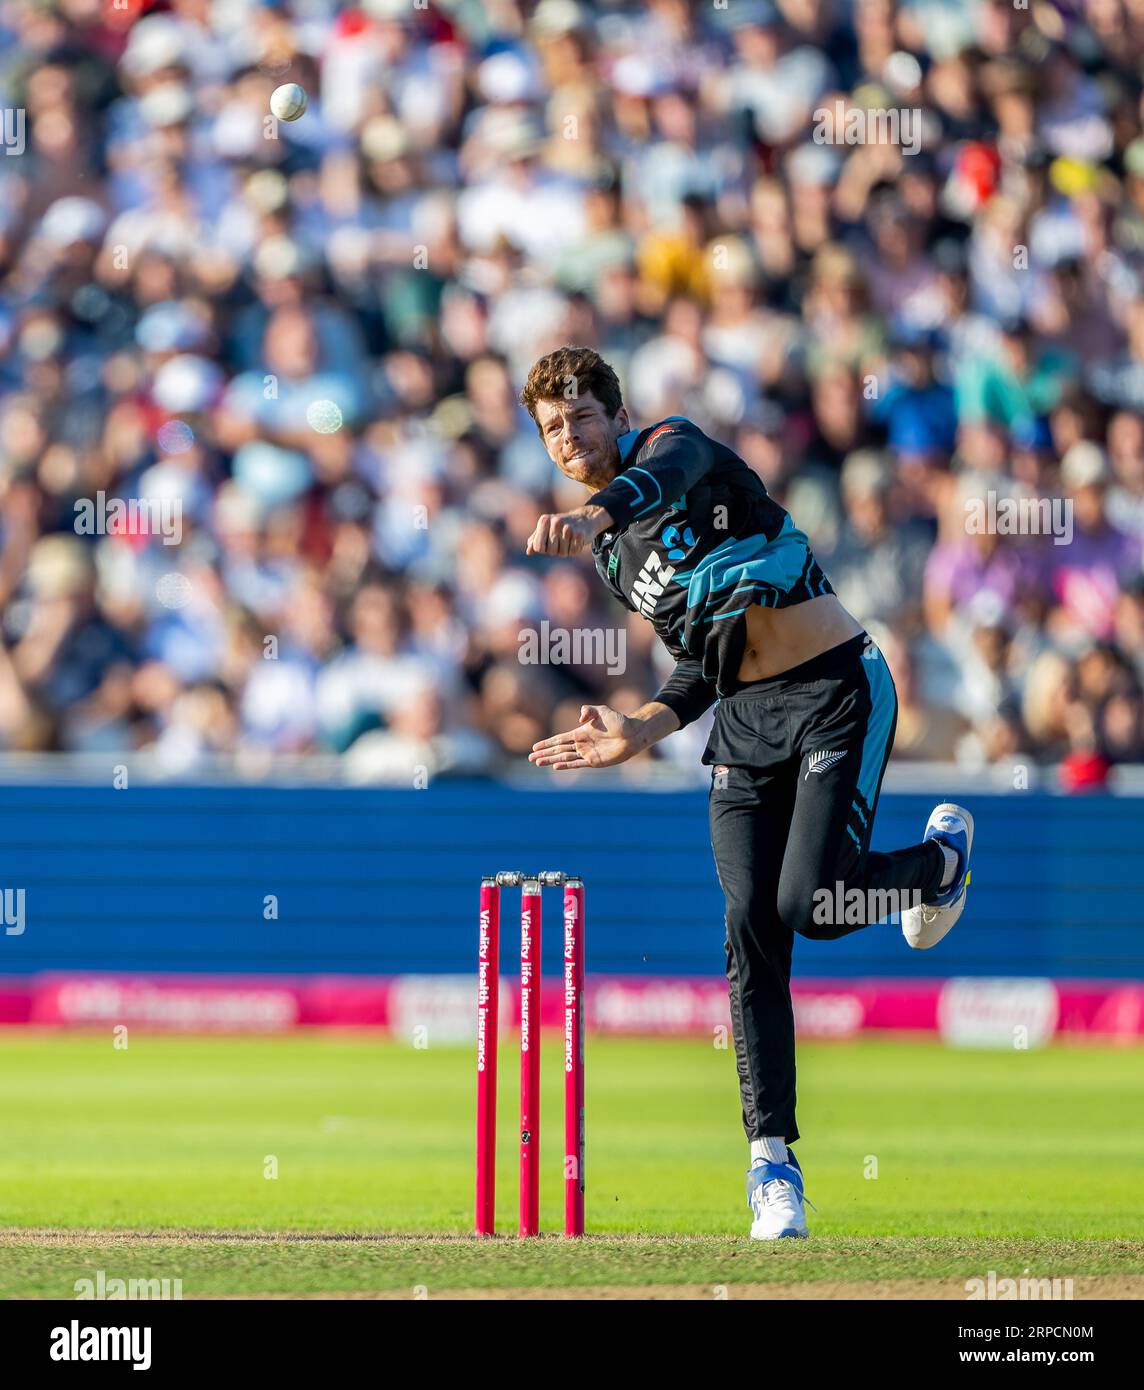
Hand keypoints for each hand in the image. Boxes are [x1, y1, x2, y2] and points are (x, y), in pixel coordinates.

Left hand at [525, 506, 609, 556]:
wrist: (585, 518)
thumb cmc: (562, 526)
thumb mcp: (547, 529)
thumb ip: (535, 540)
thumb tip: (529, 551)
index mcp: (544, 520)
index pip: (538, 547)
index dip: (544, 549)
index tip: (549, 542)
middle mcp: (555, 522)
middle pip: (550, 551)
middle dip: (556, 550)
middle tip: (562, 540)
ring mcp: (568, 527)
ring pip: (562, 553)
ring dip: (566, 550)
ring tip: (570, 539)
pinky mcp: (579, 534)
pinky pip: (573, 552)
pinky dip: (575, 549)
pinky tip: (577, 540)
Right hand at [529, 704, 643, 770]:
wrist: (633, 734)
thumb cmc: (619, 721)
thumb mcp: (602, 711)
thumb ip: (588, 711)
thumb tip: (579, 718)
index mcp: (581, 733)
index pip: (560, 739)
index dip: (547, 743)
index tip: (535, 747)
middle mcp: (582, 744)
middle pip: (559, 750)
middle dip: (545, 754)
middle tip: (531, 758)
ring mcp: (588, 754)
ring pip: (565, 758)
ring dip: (551, 760)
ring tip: (538, 763)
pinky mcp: (595, 761)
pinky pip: (577, 764)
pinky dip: (566, 765)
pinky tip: (555, 766)